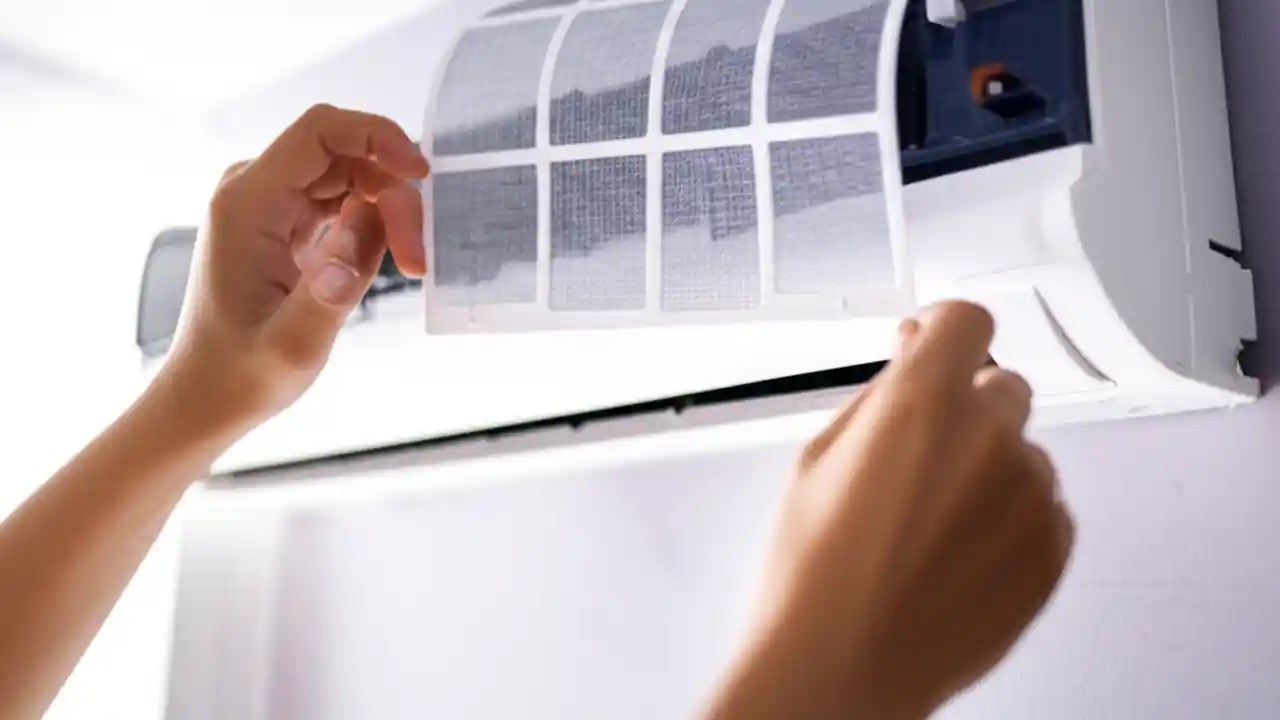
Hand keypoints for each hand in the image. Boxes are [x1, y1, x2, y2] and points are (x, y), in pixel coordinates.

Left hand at [162, 104, 429, 429]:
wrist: (207, 395)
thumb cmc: (240, 374)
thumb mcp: (291, 346)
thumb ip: (329, 292)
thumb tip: (361, 236)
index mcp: (248, 204)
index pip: (320, 132)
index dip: (378, 136)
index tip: (421, 174)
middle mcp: (255, 191)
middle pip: (346, 154)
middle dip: (393, 193)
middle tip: (416, 258)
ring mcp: (270, 205)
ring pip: (351, 175)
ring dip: (390, 211)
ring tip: (409, 265)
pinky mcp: (286, 223)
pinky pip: (343, 198)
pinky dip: (376, 222)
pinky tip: (389, 260)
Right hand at [708, 303, 1074, 719]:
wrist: (841, 668)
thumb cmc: (815, 576)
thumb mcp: (818, 460)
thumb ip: (879, 393)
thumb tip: (912, 354)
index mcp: (920, 405)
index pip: (969, 321)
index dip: (947, 330)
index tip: (938, 343)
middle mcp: (987, 439)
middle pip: (1003, 384)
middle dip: (966, 406)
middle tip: (920, 456)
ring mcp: (1028, 496)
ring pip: (1023, 450)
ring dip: (989, 467)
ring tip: (929, 524)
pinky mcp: (1052, 548)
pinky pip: (1045, 506)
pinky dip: (1010, 518)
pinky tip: (955, 552)